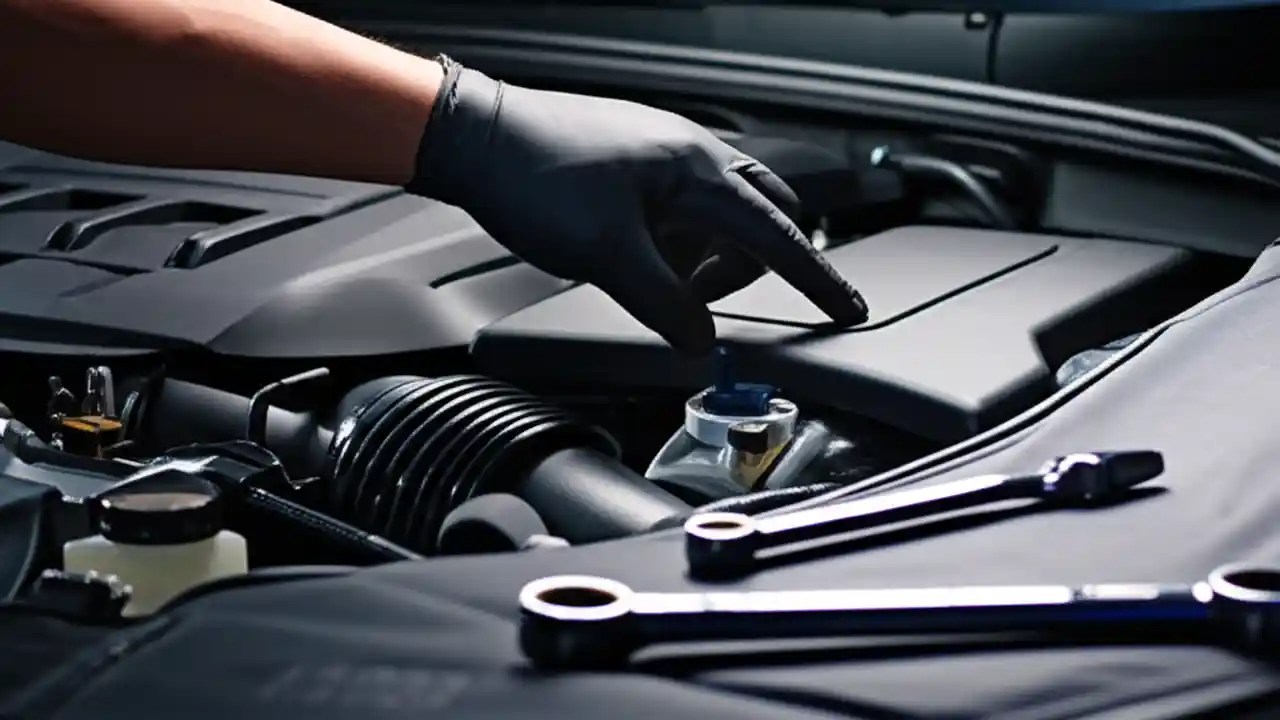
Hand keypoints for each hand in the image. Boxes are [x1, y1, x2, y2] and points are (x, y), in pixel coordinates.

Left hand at [409, 60, 867, 353]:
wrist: (476, 137)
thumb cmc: (537, 177)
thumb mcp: (607, 256)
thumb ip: (664, 303)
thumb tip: (699, 341)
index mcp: (698, 171)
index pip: (777, 233)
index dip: (816, 278)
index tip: (847, 307)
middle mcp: (690, 156)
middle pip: (760, 217)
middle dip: (753, 267)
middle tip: (712, 307)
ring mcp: (662, 156)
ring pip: (717, 215)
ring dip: (705, 259)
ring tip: (661, 287)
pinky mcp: (635, 164)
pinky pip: (681, 208)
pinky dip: (676, 244)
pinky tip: (639, 261)